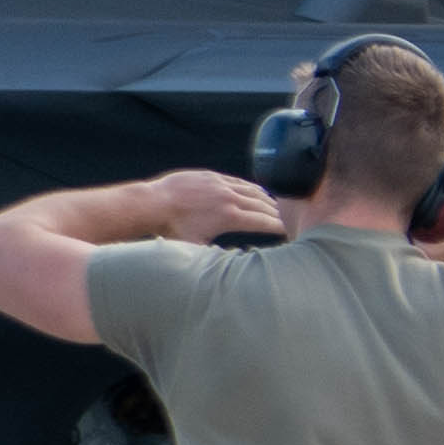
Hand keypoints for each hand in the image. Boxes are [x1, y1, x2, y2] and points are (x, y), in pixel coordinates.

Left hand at [126, 169, 285, 245]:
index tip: (290, 232)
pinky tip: (256, 191)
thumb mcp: (198, 248)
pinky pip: (238, 181)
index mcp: (230, 217)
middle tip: (289, 220)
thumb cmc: (173, 230)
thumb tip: (232, 268)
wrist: (153, 203)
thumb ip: (217, 256)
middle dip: (277, 214)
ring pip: (252, 190)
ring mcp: (221, 184)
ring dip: (266, 199)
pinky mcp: (211, 176)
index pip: (264, 221)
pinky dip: (251, 188)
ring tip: (277, 207)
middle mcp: (230, 198)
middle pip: (262, 205)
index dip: (279, 227)